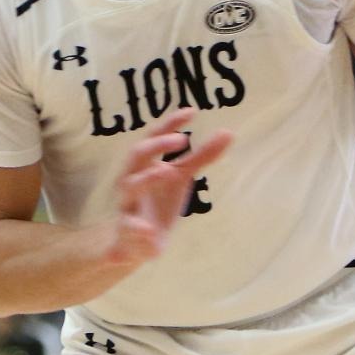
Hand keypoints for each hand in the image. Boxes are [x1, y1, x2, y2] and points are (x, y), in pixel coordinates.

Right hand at [101, 110, 234, 268]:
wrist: (131, 243)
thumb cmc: (156, 201)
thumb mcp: (180, 178)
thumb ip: (201, 157)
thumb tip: (228, 132)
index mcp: (145, 165)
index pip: (153, 137)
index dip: (169, 124)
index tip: (191, 111)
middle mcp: (131, 181)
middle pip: (137, 155)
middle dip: (156, 145)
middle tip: (181, 140)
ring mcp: (127, 205)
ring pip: (129, 188)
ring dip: (148, 179)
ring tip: (169, 172)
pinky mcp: (126, 233)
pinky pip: (128, 228)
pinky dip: (138, 229)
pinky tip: (150, 232)